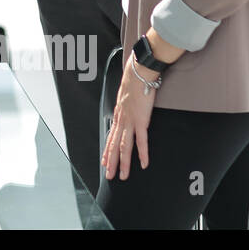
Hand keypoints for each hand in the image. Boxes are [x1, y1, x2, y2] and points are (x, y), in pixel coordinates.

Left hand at [101, 57, 157, 179]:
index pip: (111, 136)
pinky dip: (142, 153)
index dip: (107, 150)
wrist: (138, 74)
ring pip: (125, 147)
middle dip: (112, 162)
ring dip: (124, 163)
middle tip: (110, 176)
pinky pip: (141, 140)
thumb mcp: (126, 96)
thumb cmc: (134, 82)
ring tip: (124, 176)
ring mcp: (130, 121)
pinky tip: (143, 163)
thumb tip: (127, 107)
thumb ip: (125, 105)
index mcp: (118, 115)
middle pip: (115, 145)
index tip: (104, 162)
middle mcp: (121, 120)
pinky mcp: (141, 120)